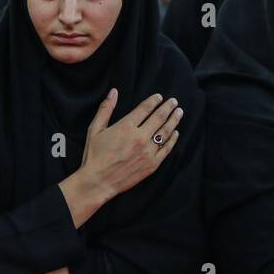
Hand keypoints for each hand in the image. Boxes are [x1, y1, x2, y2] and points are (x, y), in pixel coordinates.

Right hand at [59, 90, 181, 226]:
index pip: (145, 108)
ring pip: (165, 132)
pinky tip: (175, 133)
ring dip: (174, 120)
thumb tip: (114, 91)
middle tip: (174, 101)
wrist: (98, 182)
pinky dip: (172, 140)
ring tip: (179, 113)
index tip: (159, 97)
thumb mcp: (95, 130)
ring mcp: (148, 151)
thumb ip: (106, 109)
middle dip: (168, 107)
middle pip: (159, 117)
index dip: (154, 101)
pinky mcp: (152, 164)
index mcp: (126, 126)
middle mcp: (140, 137)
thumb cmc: (94, 156)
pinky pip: (166, 149)